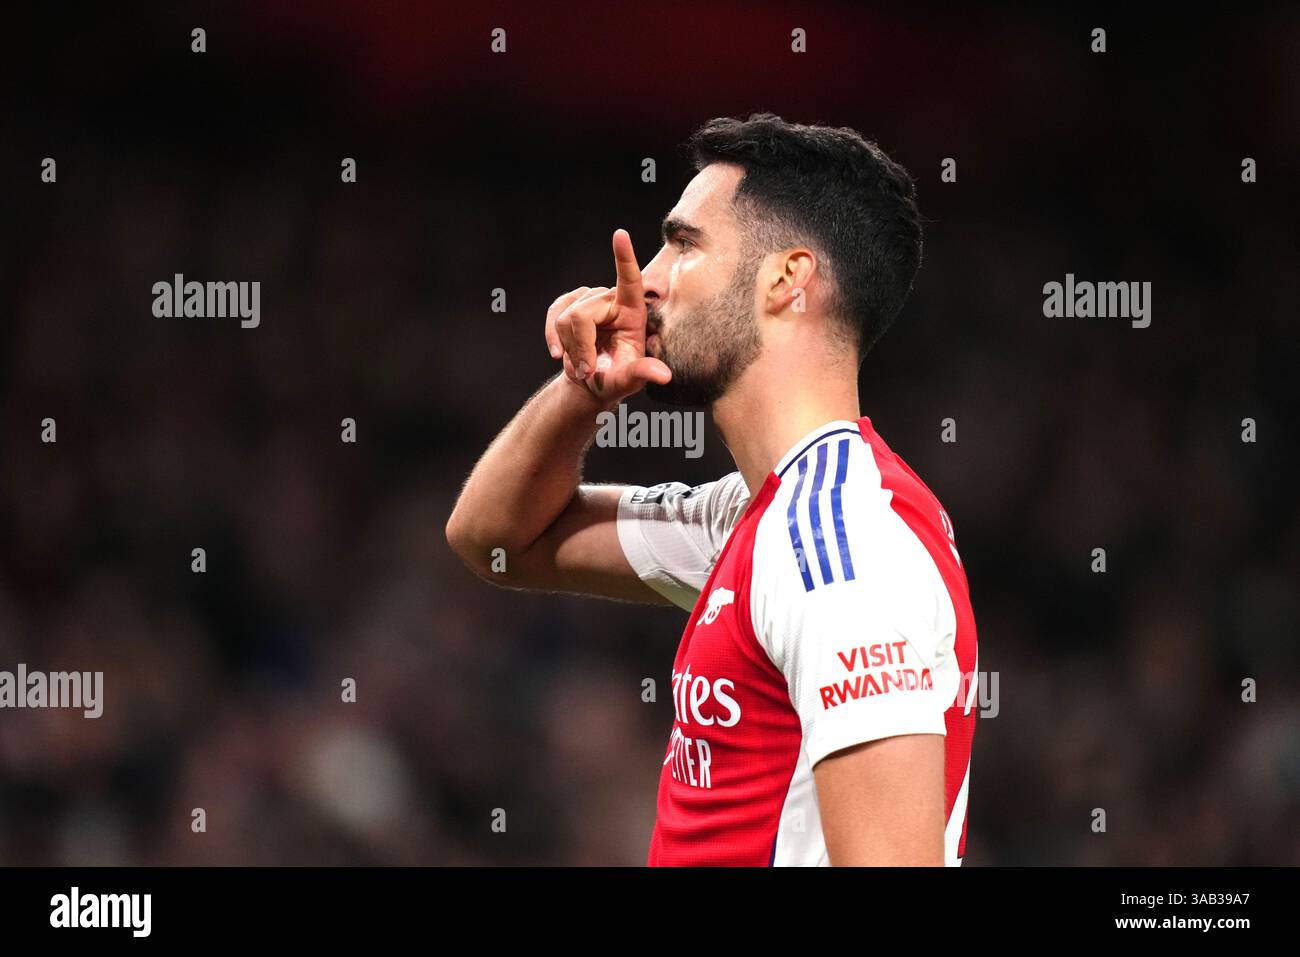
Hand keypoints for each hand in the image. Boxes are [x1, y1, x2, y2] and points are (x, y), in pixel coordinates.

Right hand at [544, 229, 671, 402]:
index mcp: (632, 311)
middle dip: (579, 347)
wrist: (592, 383)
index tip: (620, 234)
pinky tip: (557, 354)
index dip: (624, 258)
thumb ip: (643, 373)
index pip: (629, 280)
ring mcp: (589, 300)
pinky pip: (553, 314)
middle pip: (580, 315)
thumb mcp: (630, 380)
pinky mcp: (570, 303)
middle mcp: (611, 299)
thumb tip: (663, 376)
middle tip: (587, 371)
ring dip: (569, 347)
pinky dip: (551, 336)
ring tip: (581, 365)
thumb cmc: (616, 379)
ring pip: (564, 317)